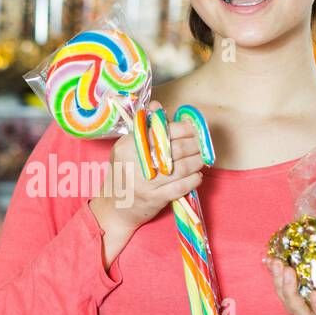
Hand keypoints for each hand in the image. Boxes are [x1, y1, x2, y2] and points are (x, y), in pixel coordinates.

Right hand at [90, 100, 204, 233]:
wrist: (114, 208)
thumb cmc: (124, 173)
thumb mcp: (126, 148)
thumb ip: (144, 128)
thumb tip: (158, 106)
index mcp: (128, 146)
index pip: (161, 132)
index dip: (182, 128)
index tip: (193, 128)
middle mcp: (135, 163)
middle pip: (175, 149)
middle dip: (194, 145)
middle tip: (202, 144)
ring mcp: (145, 183)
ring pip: (181, 168)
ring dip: (196, 162)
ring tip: (201, 159)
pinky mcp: (155, 199)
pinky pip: (180, 187)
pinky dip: (193, 180)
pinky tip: (196, 176)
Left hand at [263, 252, 315, 314]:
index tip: (315, 294)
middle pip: (302, 314)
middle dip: (291, 294)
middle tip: (288, 271)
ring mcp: (310, 305)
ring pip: (290, 302)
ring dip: (280, 284)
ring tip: (276, 262)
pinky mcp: (302, 293)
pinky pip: (285, 289)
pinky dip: (277, 276)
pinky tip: (272, 259)